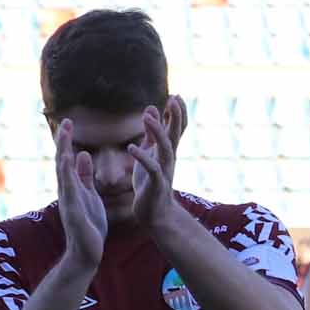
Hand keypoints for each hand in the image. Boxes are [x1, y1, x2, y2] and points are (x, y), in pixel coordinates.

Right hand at [55, 126, 108, 273]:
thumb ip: (84, 175)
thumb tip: (81, 153)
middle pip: (62, 161)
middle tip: (66, 121)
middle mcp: (66, 190)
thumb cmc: (89, 224)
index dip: (67, 140)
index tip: (69, 121)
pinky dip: (68, 174)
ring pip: (63, 173)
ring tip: (65, 135)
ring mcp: (68, 200)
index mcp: (72, 185)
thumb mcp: (89, 194)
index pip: (67, 158)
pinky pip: (70, 190)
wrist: (87, 251)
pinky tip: (69, 162)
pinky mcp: (73, 210)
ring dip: (63, 153)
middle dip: (64, 141)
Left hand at [132, 101, 181, 233]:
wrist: (155, 213)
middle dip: (176, 117)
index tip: (176, 95)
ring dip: (157, 133)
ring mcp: (164, 171)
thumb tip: (151, 109)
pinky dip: (142, 157)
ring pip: (165, 149)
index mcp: (168, 151)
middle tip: (174, 98)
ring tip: (147, 117)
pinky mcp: (155, 184)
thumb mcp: (151, 153)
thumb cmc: (151, 182)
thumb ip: (152, 133)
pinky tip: (132, 147)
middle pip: (175, 135)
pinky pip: (150, 168)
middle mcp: (169, 159)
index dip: (178, 113)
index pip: (176, 129)